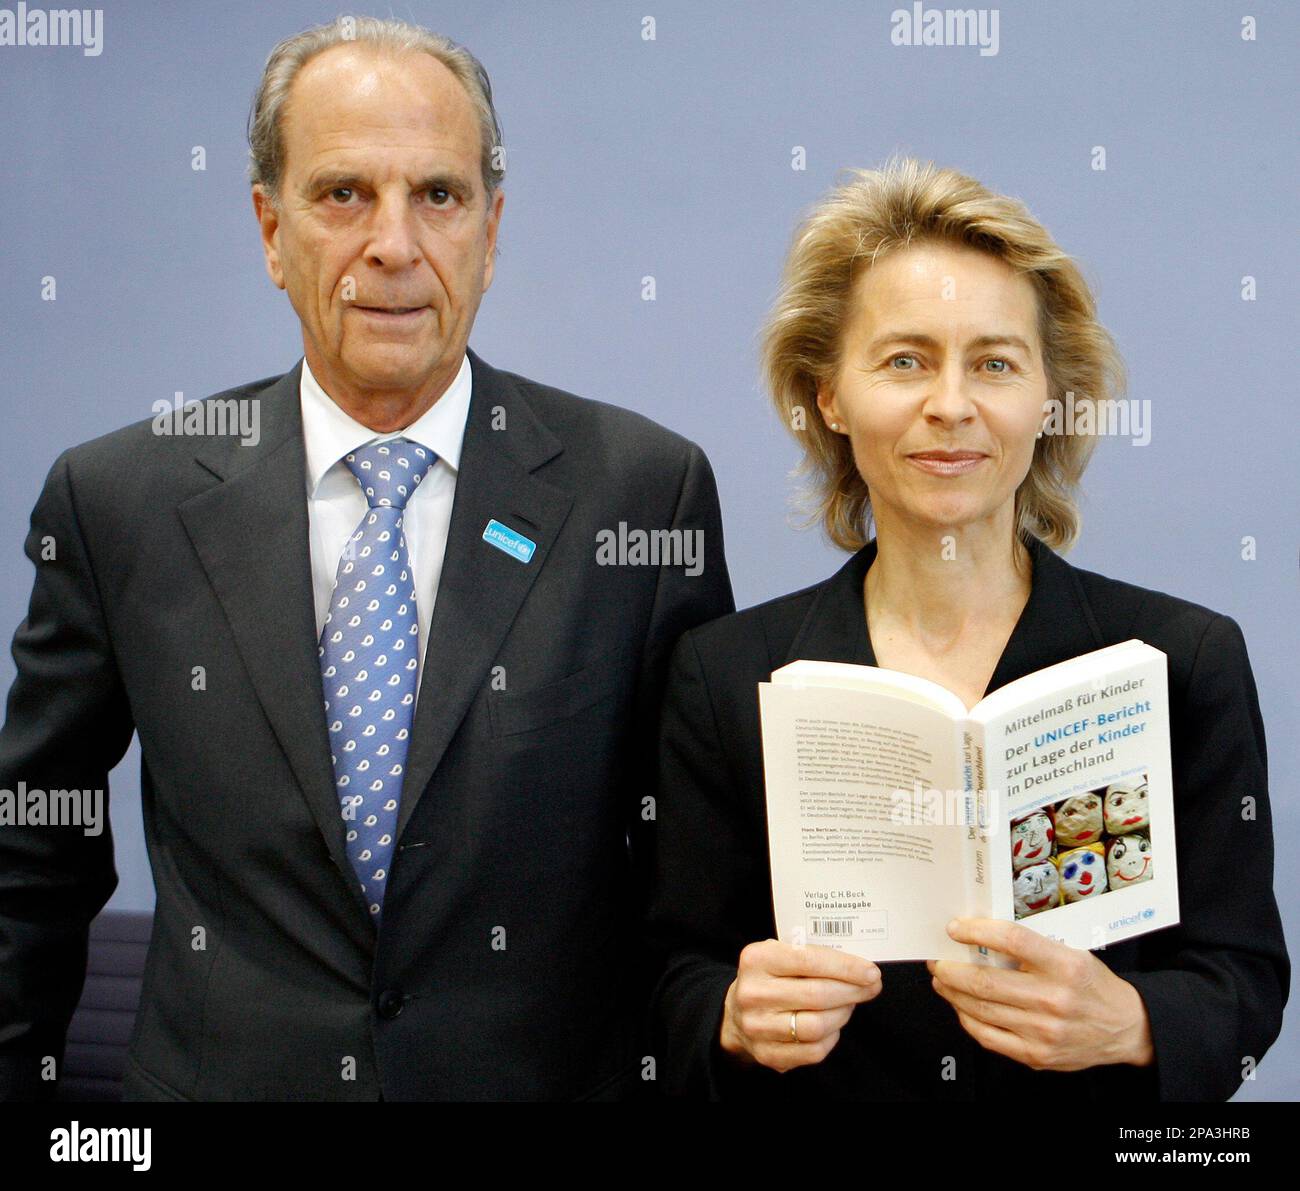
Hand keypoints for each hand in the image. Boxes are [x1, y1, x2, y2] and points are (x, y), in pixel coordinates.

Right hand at [719, 938, 881, 1072]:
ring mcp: (758, 1026)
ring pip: (817, 1026)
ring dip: (842, 1014)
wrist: (736, 1013)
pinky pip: (813, 1051)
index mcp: (757, 960)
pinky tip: (833, 1025)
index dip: (845, 967)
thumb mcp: (780, 954)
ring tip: (849, 1004)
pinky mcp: (767, 1054)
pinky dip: (831, 1038)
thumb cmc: (769, 978)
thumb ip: (813, 955)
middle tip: (871, 987)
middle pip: (817, 995)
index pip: (809, 960)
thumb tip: (860, 967)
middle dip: (852, 991)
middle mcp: (753, 993)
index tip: (871, 972)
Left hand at [926, 917, 1154, 1071]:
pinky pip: (988, 1036)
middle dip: (950, 967)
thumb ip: (1030, 947)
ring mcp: (1044, 1030)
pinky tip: (961, 1006)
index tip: (955, 928)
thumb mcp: (1070, 953)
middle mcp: (1054, 999)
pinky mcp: (1037, 1055)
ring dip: (952, 991)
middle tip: (937, 958)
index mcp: (1065, 965)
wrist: (1126, 1028)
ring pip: (980, 1009)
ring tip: (943, 979)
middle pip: (986, 980)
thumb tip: (980, 936)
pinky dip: (967, 1019)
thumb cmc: (1092, 986)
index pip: (1012, 941)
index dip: (977, 931)